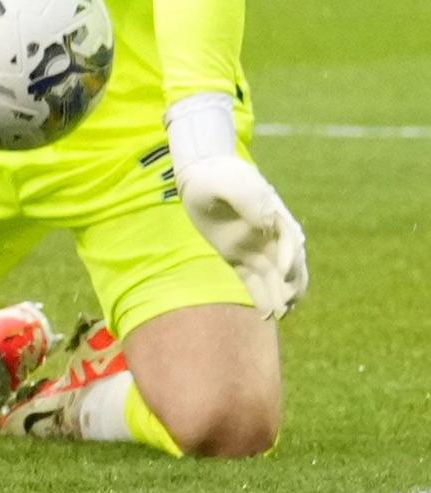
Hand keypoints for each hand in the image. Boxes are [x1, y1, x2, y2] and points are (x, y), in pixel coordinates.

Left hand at [169, 95, 309, 318]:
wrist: (201, 175)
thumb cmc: (217, 176)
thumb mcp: (230, 182)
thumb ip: (248, 199)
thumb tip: (268, 222)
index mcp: (275, 217)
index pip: (290, 243)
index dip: (290, 260)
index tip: (283, 275)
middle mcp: (271, 236)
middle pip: (289, 266)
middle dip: (291, 286)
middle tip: (286, 306)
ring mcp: (256, 248)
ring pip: (274, 278)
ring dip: (279, 297)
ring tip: (278, 316)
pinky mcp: (238, 257)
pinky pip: (253, 281)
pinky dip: (261, 297)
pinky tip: (265, 315)